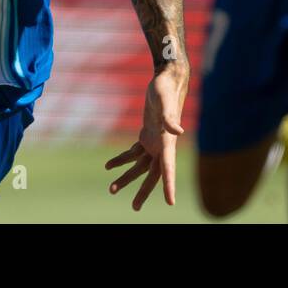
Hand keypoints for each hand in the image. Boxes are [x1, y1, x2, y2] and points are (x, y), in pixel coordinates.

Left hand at [104, 63, 188, 209]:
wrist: (166, 79)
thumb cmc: (166, 89)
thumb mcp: (165, 102)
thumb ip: (170, 117)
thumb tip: (179, 131)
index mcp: (168, 142)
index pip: (168, 168)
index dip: (169, 185)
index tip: (170, 202)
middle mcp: (162, 145)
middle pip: (152, 174)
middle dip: (143, 191)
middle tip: (134, 208)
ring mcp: (154, 141)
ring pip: (140, 166)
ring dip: (127, 177)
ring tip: (112, 189)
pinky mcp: (147, 134)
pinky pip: (133, 152)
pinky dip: (122, 159)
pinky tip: (109, 166)